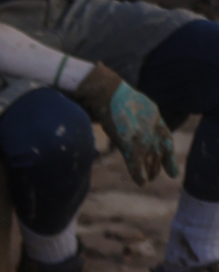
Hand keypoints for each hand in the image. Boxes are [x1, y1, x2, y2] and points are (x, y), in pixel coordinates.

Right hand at [70, 63, 177, 184]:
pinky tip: (141, 182)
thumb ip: (127, 114)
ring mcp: (142, 133)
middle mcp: (151, 124)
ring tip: (148, 179)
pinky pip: (136, 161)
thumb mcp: (123, 103)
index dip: (167, 151)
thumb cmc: (105, 93)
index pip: (165, 136)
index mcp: (151, 112)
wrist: (100, 89)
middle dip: (158, 163)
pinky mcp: (130, 141)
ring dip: (151, 169)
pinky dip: (139, 172)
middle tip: (155, 175)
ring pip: (151, 157)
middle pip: (160, 149)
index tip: (171, 165)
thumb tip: (114, 115)